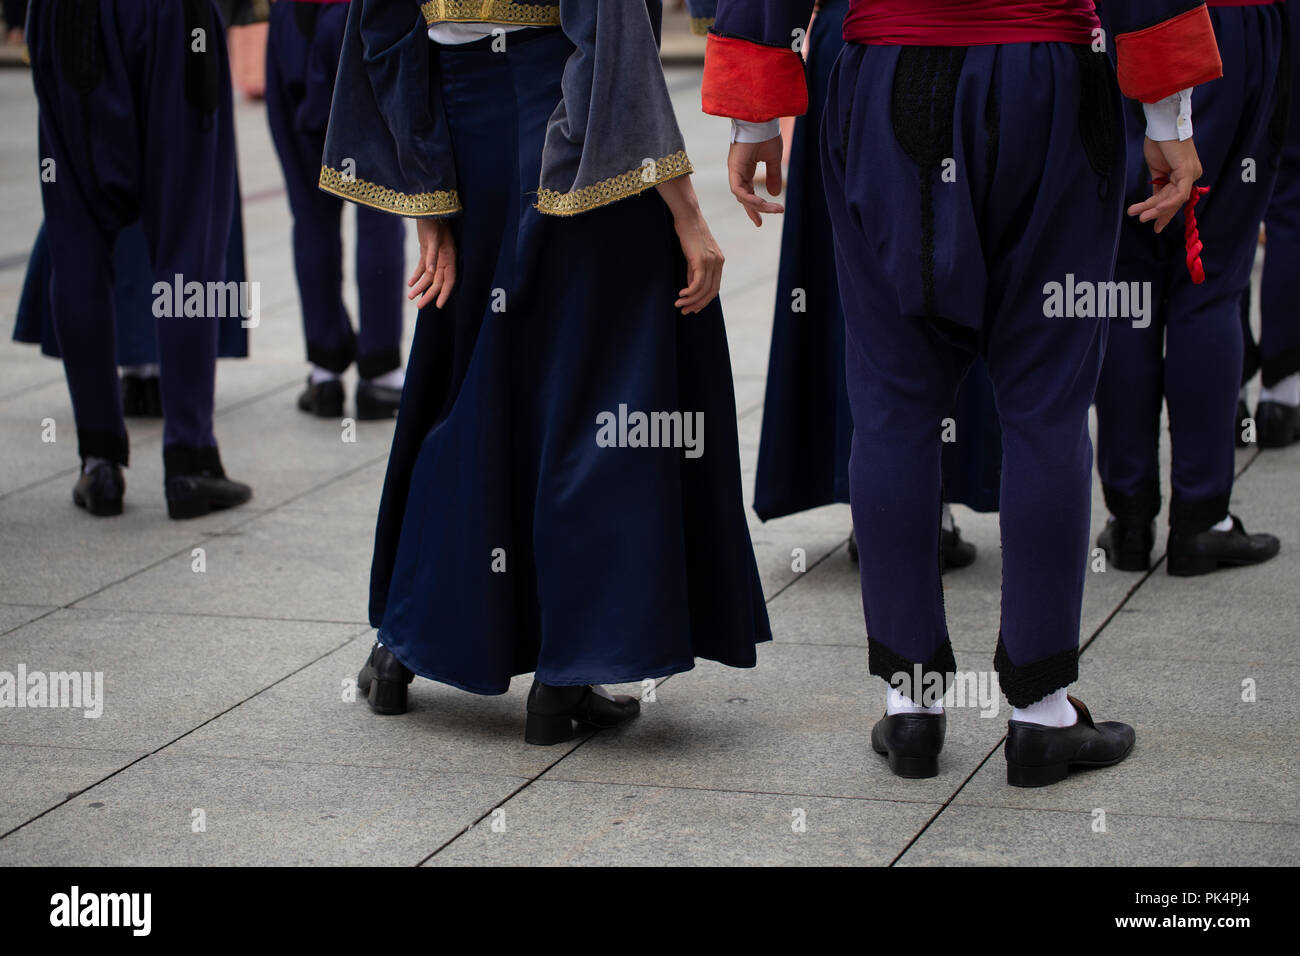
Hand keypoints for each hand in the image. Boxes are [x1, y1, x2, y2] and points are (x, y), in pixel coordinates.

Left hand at [408, 217, 456, 308]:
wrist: (428, 207)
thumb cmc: (433, 221)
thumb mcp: (433, 238)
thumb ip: (432, 255)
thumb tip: (430, 273)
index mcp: (449, 256)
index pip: (449, 279)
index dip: (444, 293)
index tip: (438, 305)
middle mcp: (444, 258)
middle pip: (437, 281)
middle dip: (428, 294)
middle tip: (419, 306)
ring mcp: (436, 255)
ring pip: (428, 276)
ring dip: (420, 286)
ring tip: (410, 297)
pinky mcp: (427, 251)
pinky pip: (423, 267)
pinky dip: (416, 276)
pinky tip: (410, 283)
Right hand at [656, 176, 724, 314]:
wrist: (688, 215)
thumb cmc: (688, 231)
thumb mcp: (693, 253)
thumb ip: (694, 269)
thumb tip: (691, 287)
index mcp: (719, 261)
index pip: (714, 288)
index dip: (704, 301)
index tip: (692, 308)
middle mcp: (718, 262)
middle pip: (711, 292)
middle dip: (698, 305)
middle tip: (685, 311)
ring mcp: (711, 261)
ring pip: (703, 290)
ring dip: (690, 301)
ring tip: (679, 305)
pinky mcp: (701, 260)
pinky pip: (697, 283)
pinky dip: (689, 293)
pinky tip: (681, 295)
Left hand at [727, 136, 784, 225]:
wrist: (761, 118)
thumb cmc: (767, 134)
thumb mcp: (773, 159)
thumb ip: (773, 175)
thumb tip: (775, 193)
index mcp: (745, 169)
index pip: (747, 193)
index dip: (754, 206)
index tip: (759, 221)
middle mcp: (738, 171)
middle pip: (744, 197)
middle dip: (753, 211)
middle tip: (760, 223)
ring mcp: (735, 170)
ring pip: (742, 196)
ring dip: (756, 205)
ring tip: (771, 210)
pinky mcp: (734, 168)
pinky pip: (738, 189)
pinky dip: (748, 198)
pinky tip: (760, 203)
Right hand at [1128, 136, 1202, 233]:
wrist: (1163, 125)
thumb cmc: (1159, 142)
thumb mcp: (1156, 169)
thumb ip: (1157, 185)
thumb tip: (1153, 202)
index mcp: (1185, 173)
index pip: (1174, 198)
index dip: (1164, 212)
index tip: (1155, 225)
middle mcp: (1192, 175)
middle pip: (1174, 201)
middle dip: (1158, 213)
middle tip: (1144, 222)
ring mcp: (1191, 173)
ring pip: (1174, 200)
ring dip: (1156, 209)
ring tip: (1140, 217)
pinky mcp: (1187, 171)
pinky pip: (1179, 193)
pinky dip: (1167, 203)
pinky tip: (1154, 209)